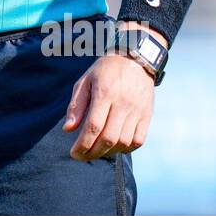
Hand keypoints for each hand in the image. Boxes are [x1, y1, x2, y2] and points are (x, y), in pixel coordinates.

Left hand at [62, 40, 155, 161]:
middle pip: (108, 138)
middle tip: (83, 157)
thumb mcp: (85, 81)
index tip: (74, 153)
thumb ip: (76, 105)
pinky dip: (126, 148)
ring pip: (123, 141)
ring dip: (108, 152)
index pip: (93, 126)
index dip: (83, 144)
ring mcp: (137, 110)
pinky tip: (115, 147)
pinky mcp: (147, 115)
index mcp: (104, 93)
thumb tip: (68, 129)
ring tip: (97, 152)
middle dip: (93, 152)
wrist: (134, 59)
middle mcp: (123, 103)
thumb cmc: (105, 71)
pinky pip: (138, 140)